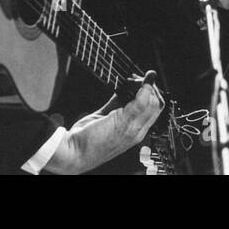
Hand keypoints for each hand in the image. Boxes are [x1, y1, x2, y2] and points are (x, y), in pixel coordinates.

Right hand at [44, 77, 165, 174]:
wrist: (73, 150)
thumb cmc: (97, 145)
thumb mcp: (123, 123)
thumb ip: (138, 106)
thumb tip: (149, 88)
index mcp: (138, 129)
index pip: (155, 106)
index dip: (153, 90)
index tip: (149, 77)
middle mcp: (131, 124)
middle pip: (147, 101)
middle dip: (146, 87)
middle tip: (139, 78)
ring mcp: (119, 118)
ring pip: (133, 99)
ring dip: (133, 87)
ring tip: (130, 80)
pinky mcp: (106, 114)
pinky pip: (117, 99)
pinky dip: (120, 90)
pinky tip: (120, 85)